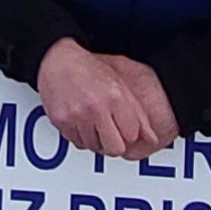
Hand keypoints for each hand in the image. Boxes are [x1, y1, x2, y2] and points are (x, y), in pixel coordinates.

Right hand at [35, 40, 179, 160]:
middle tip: (110, 131)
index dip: (129, 133)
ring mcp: (77, 116)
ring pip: (94, 147)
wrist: (58, 60)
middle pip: (114, 149)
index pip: (132, 136)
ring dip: (96, 139)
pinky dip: (80, 136)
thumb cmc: (91, 70)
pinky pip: (76, 143)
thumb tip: (152, 138)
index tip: (124, 127)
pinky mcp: (61, 121)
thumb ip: (139, 114)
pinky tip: (81, 120)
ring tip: (93, 121)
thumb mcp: (121, 86)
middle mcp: (96, 108)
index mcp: (115, 98)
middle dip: (114, 143)